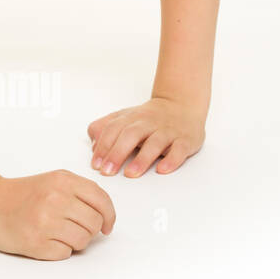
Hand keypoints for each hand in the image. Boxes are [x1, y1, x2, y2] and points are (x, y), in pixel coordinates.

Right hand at [0, 171, 114, 260]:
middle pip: (94, 223)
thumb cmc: (22, 195)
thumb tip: (105, 216)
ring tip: (58, 233)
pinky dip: (59, 250)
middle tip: (74, 228)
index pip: (101, 200)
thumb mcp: (53, 182)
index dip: (109, 216)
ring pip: (83, 240)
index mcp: (62, 180)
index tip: (106, 225)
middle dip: (89, 230)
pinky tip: (45, 239)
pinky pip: (66, 253)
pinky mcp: (37, 242)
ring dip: (75, 241)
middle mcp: (55, 198)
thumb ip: (80, 192)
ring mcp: (45, 221)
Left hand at [87, 96, 205, 177]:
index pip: (113, 129)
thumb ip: (105, 128)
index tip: (96, 164)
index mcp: (131, 118)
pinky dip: (171, 160)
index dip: (103, 146)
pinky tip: (162, 170)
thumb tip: (94, 146)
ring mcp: (168, 131)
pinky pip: (179, 149)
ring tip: (130, 174)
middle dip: (117, 153)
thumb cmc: (148, 117)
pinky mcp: (185, 140)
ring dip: (142, 159)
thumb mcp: (124, 117)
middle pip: (131, 135)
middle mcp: (148, 123)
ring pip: (155, 143)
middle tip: (107, 171)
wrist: (181, 104)